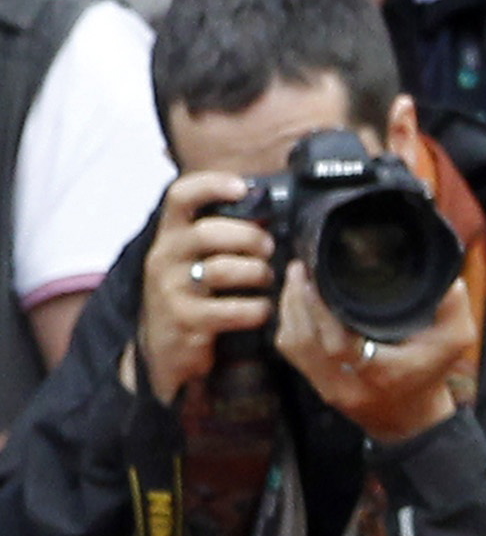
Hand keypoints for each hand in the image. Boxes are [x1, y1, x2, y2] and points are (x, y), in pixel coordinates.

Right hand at [137, 173, 278, 402]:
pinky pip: (232, 310)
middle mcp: (165, 258)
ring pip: (223, 270)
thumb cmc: (194, 294)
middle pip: (209, 233)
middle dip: (251, 237)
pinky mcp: (185, 322)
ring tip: (267, 280)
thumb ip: (222, 234)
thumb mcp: (196, 259)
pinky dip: (257, 309)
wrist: (165, 350)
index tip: (244, 187)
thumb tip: (269, 208)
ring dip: (258, 273)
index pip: (180, 196)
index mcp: (171, 235)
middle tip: (270, 248)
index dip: (211, 185)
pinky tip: (263, 310)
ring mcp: (171, 290)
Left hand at [272, 265, 471, 444]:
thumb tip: (448, 280)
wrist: (410, 420)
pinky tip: (294, 302)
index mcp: (382, 373)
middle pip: (307, 340)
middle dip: (299, 300)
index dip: (321, 309)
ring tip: (295, 277)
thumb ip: (454, 311)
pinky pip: (291, 353)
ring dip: (290, 309)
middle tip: (301, 268)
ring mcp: (328, 386)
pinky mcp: (317, 385)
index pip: (341, 343)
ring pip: (294, 345)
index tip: (317, 277)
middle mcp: (349, 383)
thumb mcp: (454, 343)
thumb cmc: (431, 376)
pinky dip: (289, 324)